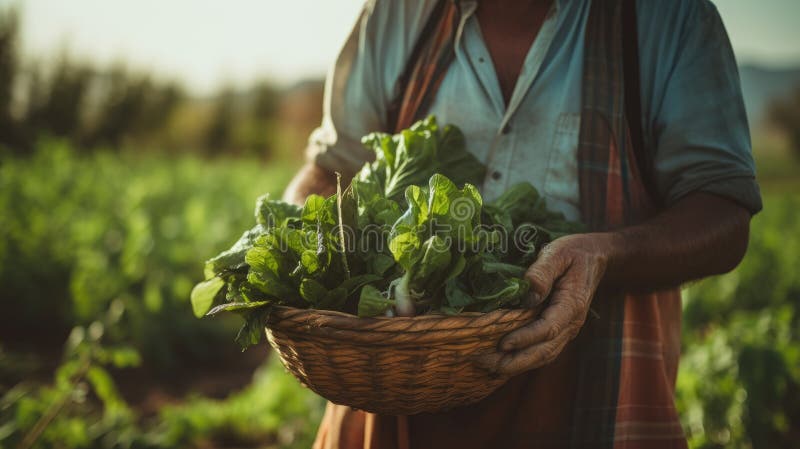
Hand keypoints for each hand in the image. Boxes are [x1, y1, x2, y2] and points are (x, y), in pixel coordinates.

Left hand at [476, 233, 613, 375]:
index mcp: (572, 305)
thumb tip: (528, 295)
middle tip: (484, 362)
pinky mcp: (560, 330)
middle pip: (544, 351)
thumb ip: (542, 272)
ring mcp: (567, 330)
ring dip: (516, 365)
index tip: (502, 344)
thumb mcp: (557, 253)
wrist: (595, 258)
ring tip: (487, 365)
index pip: (548, 329)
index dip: (524, 338)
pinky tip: (503, 361)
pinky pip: (543, 351)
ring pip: (543, 356)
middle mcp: (571, 323)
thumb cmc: (574, 252)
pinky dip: (523, 360)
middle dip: (514, 361)